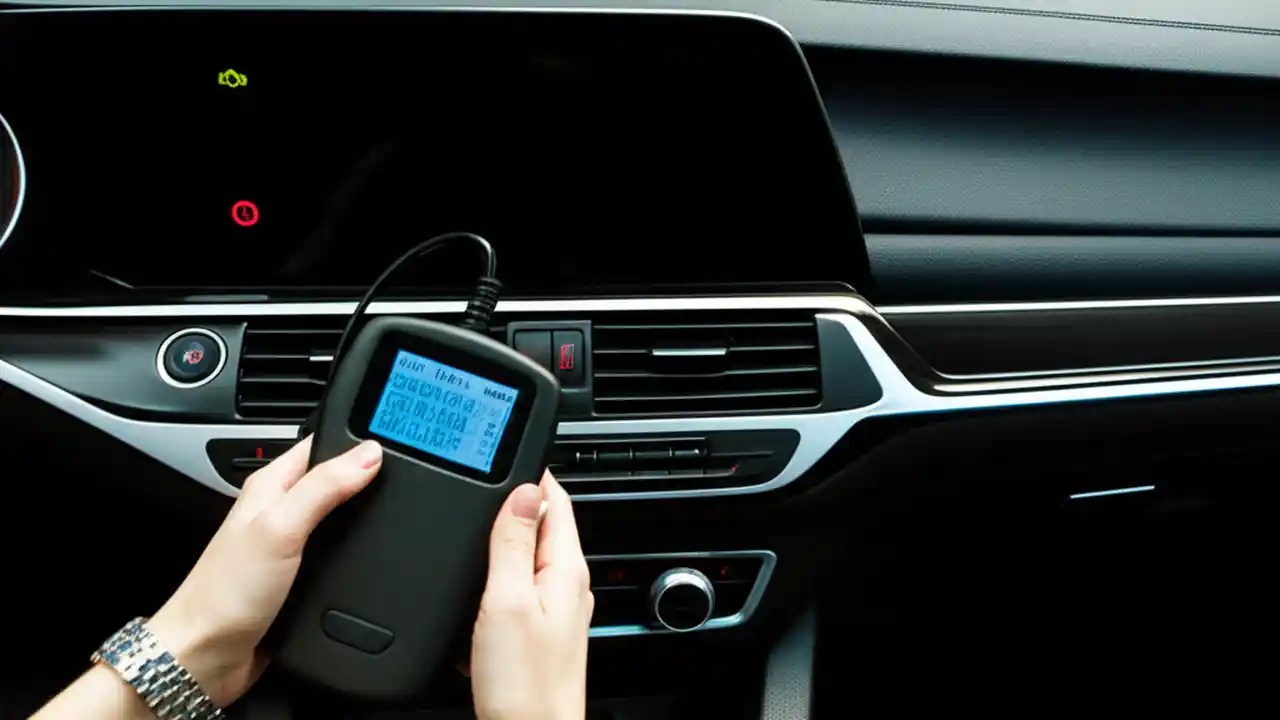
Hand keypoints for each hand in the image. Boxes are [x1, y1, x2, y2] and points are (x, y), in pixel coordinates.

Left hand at [148, 437, 382, 706]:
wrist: (206, 656)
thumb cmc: (225, 594)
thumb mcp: (280, 528)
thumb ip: (324, 487)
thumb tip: (370, 455)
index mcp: (271, 486)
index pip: (322, 443)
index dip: (358, 438)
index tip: (395, 436)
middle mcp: (279, 511)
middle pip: (334, 478)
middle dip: (368, 476)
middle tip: (407, 471)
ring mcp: (290, 545)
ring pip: (339, 517)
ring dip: (364, 515)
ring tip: (395, 506)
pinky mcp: (299, 578)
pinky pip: (338, 554)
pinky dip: (357, 553)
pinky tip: (371, 555)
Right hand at [470, 472, 593, 719]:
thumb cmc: (524, 684)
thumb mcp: (508, 600)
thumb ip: (513, 542)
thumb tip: (524, 489)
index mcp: (566, 568)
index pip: (556, 499)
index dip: (531, 471)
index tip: (506, 450)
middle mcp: (567, 584)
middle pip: (542, 524)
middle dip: (513, 501)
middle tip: (482, 476)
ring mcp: (555, 609)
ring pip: (526, 557)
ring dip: (502, 538)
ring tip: (474, 523)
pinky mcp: (537, 633)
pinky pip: (516, 589)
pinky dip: (495, 576)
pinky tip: (473, 580)